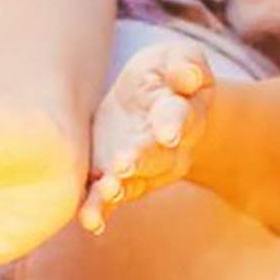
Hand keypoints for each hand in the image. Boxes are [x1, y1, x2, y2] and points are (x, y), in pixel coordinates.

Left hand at [80, 38, 212, 233]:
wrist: (156, 104)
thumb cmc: (165, 76)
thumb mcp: (177, 59)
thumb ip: (185, 64)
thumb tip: (189, 76)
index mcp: (182, 113)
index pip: (179, 118)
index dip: (172, 124)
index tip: (169, 133)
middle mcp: (167, 148)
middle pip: (156, 157)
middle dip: (141, 161)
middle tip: (124, 164)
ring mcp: (143, 169)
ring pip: (133, 183)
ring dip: (118, 188)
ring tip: (106, 190)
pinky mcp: (116, 179)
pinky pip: (110, 199)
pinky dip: (100, 210)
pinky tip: (90, 221)